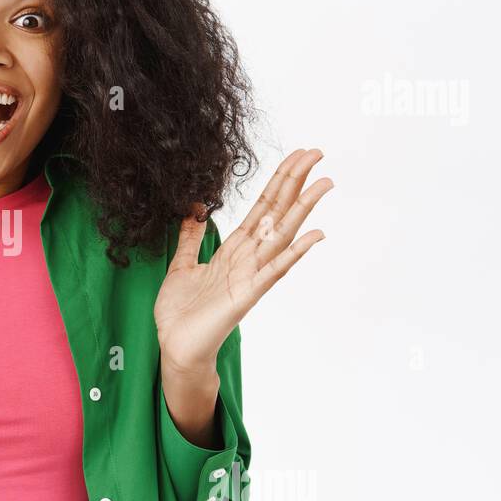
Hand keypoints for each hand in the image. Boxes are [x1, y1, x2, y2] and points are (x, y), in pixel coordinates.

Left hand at [154, 148, 331, 374]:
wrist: (175, 347)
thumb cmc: (181, 313)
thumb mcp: (182, 265)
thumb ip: (191, 238)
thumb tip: (195, 208)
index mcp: (233, 251)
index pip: (261, 208)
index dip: (278, 181)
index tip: (297, 155)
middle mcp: (248, 260)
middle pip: (276, 213)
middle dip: (295, 182)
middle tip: (317, 153)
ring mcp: (251, 277)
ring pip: (281, 236)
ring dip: (303, 209)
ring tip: (324, 184)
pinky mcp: (246, 296)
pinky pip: (274, 271)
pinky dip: (294, 252)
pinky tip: (314, 235)